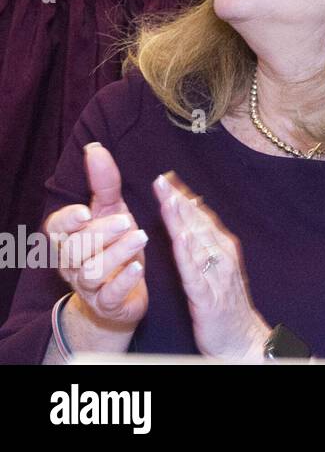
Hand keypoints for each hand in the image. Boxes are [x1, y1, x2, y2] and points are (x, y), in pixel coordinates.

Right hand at [45, 143, 148, 331]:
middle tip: (126, 221)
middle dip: (100, 234)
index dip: (68, 220)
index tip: (85, 211)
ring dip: (116, 254)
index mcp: (69, 238)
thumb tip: (95, 148)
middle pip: (77, 249)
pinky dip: (122, 281)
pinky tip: (138, 268)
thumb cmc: (115, 243)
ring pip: (92, 271)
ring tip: (140, 237)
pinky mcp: (108, 304)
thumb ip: (104, 183)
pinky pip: (109, 295)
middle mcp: (72, 263)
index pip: (57, 228)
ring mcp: (88, 286)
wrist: (123, 292)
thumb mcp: (112, 210)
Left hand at [154, 171, 270, 361]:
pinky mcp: (208, 297)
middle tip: (161, 180)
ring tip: (169, 200)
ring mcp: (216, 276)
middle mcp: (222, 257)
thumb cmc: (226, 306)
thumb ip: (203, 247)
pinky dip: (188, 254)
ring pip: (196, 242)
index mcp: (223, 249)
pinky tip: (179, 238)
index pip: (200, 217)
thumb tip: (189, 221)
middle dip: (179, 201)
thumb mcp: (216, 271)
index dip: (183, 197)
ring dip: (182, 220)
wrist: (242, 341)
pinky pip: (195, 272)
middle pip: (197, 224)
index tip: (166, 178)